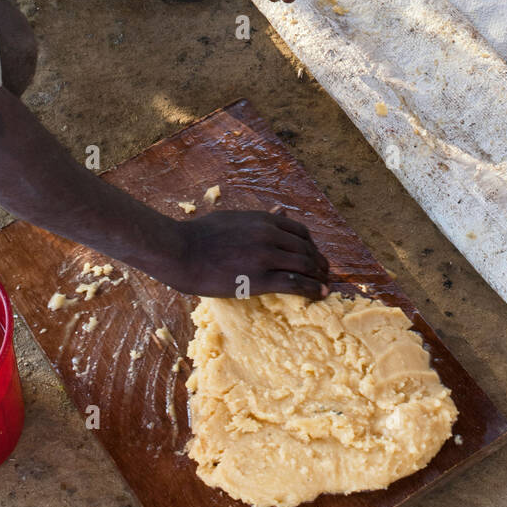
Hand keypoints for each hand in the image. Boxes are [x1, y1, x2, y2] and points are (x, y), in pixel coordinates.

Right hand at [168, 208, 329, 297]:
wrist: (181, 251)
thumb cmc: (201, 235)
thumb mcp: (234, 218)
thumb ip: (259, 218)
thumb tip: (281, 212)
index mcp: (263, 220)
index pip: (299, 231)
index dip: (311, 245)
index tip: (314, 255)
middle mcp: (269, 235)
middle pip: (306, 248)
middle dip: (319, 262)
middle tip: (325, 272)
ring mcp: (265, 256)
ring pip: (304, 265)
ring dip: (319, 276)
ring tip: (325, 285)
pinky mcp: (259, 279)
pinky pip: (295, 283)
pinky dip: (313, 289)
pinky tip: (320, 294)